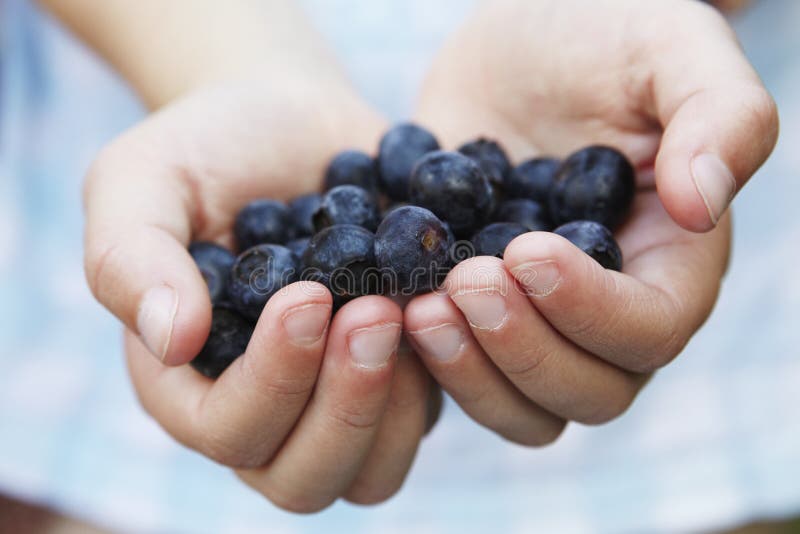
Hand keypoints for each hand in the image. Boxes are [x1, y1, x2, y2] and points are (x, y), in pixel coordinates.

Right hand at [84, 82, 438, 511]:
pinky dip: (449, 372)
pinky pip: (430, 414)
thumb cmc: (205, 150)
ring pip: (374, 471)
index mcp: (191, 382)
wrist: (287, 117)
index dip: (272, 382)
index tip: (308, 296)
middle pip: (305, 480)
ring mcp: (335, 396)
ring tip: (412, 306)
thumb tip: (172, 343)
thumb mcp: (143, 181)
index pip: (227, 432)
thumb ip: (130, 259)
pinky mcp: (397, 369)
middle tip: (374, 311)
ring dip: (399, 405)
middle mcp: (265, 406)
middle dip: (345, 407)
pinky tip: (448, 297)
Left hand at [404, 0, 777, 443]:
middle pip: (586, 392)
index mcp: (670, 261)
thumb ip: (719, 115)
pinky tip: (385, 302)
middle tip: (462, 281)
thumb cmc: (602, 29)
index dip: (589, 310)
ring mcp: (538, 320)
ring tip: (417, 305)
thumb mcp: (670, 45)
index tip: (524, 250)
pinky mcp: (474, 312)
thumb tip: (701, 204)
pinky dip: (425, 359)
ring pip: (521, 406)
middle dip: (521, 350)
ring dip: (469, 372)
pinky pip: (459, 374)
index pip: (648, 331)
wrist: (516, 34)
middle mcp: (608, 309)